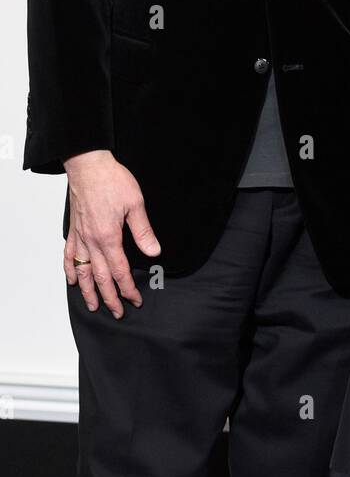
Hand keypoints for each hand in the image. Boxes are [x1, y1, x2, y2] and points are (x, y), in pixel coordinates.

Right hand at [62, 150, 160, 316]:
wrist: (88, 165)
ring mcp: (80, 236)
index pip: (120, 271)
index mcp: (108, 237)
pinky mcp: (74, 229)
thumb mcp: (135, 204)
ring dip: (88, 290)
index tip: (136, 299)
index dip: (128, 289)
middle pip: (101, 277)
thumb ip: (143, 231)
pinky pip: (69, 255)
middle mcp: (91, 241)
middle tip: (117, 312)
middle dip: (110, 297)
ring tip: (92, 305)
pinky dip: (70, 269)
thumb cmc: (111, 180)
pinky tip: (73, 279)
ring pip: (83, 271)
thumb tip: (153, 251)